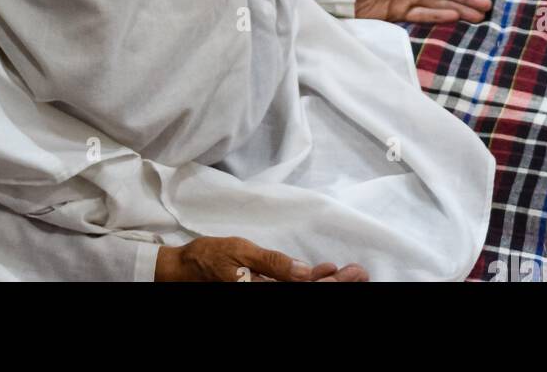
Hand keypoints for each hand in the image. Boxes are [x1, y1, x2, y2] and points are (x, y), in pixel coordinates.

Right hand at [155, 237, 368, 281]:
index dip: (331, 285)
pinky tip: (322, 272)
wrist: (186, 269)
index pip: (305, 290)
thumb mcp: (240, 252)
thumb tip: (303, 272)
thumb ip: (272, 263)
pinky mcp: (264, 288)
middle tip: (360, 272)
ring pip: (302, 290)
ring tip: (348, 272)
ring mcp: (267, 293)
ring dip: (325, 282)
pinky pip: (290, 288)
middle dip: (336, 284)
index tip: (352, 274)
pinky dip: (307, 280)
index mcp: (265, 290)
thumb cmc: (210, 258)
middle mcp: (268, 294)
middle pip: (308, 293)